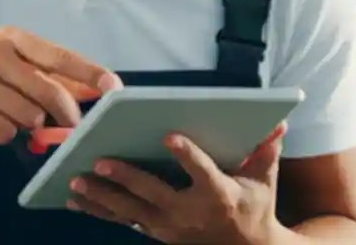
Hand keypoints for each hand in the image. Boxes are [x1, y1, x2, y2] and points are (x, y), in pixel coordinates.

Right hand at [0, 26, 121, 144]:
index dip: (90, 73)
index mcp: (11, 38)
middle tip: (72, 127)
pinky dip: (3, 135)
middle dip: (66, 115)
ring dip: (27, 125)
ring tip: (9, 117)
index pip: (60, 56)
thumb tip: (96, 90)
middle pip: (49, 91)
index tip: (115, 88)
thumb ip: (52, 78)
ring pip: (28, 116)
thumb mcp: (13, 70)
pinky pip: (4, 132)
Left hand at [68, 122, 288, 243]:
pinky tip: (75, 200)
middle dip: (126, 179)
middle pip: (154, 194)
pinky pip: (123, 221)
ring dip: (102, 198)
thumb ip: (267, 150)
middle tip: (101, 162)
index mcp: (219, 194)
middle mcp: (191, 213)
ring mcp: (171, 227)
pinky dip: (98, 211)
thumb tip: (279, 123)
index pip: (202, 172)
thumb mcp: (265, 180)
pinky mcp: (157, 233)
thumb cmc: (255, 207)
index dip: (187, 155)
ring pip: (131, 211)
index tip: (170, 136)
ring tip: (76, 182)